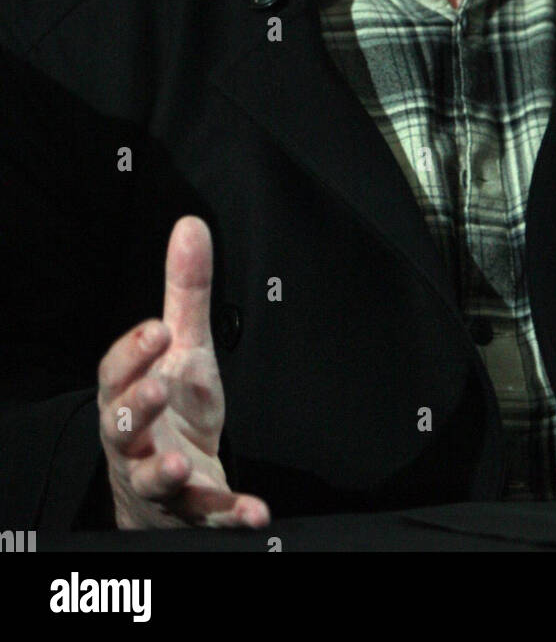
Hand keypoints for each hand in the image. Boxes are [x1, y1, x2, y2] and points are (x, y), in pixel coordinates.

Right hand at [97, 215, 269, 528]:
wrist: (175, 486)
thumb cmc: (173, 409)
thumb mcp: (184, 348)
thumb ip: (186, 292)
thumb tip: (191, 226)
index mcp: (127, 395)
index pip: (114, 373)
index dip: (132, 352)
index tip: (157, 327)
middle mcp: (134, 441)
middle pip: (120, 427)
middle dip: (135, 408)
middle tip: (156, 389)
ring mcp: (158, 481)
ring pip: (150, 479)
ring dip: (163, 472)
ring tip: (179, 463)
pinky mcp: (190, 513)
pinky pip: (206, 517)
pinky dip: (229, 516)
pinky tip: (254, 512)